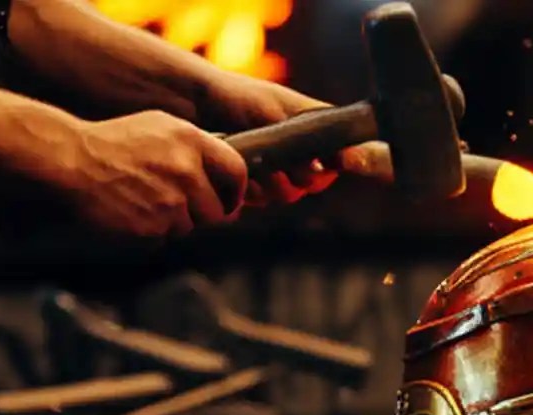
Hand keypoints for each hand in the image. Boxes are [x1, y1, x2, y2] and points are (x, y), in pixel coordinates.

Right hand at [55, 110, 246, 240]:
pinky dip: (153, 232)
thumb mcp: (160, 128)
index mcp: (192, 141)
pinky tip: (133, 212)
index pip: (237, 172)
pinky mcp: (153, 226)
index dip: (235, 192)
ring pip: (190, 227)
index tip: (228, 200)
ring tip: (146, 202)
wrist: (71, 161)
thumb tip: (228, 173)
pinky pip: (165, 238)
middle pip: (217, 210)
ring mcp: (171, 201)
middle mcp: (186, 171)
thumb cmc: (113, 142)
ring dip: (175, 222)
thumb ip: (197, 148)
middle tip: (178, 205)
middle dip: (203, 214)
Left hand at [196, 71, 357, 206]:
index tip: (321, 165)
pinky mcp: (252, 183)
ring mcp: (275, 168)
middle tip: (277, 166)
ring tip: (253, 166)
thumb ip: (300, 138)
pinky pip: (263, 199)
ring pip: (288, 194)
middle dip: (296, 179)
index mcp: (312, 127)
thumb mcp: (272, 109)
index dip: (333, 164)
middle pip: (314, 182)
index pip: (340, 156)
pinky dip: (252, 191)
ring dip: (272, 185)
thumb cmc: (236, 96)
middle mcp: (297, 150)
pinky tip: (239, 174)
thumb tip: (322, 169)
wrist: (191, 104)